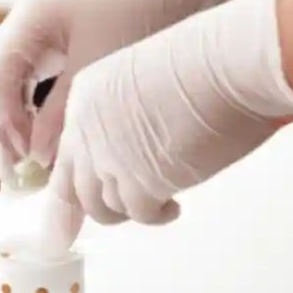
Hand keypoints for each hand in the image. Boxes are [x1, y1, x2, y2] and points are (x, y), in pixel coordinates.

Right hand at [0, 0, 249, 186]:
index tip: (19, 157)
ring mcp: (27, 37)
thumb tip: (35, 157)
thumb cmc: (141, 13)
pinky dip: (11, 118)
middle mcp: (19, 26)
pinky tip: (21, 146)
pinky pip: (11, 87)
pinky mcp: (43, 50)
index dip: (0, 121)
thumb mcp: (101, 64)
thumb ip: (62, 112)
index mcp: (28, 19)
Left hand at [41, 0, 292, 252]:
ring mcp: (111, 158)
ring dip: (127, 210)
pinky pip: (139, 214)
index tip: (59, 210)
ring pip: (103, 207)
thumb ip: (128, 116)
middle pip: (74, 188)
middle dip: (78, 214)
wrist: (234, 62)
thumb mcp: (146, 79)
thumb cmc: (208, 60)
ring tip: (154, 204)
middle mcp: (89, 129)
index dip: (67, 182)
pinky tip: (173, 208)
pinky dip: (156, 216)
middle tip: (77, 233)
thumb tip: (135, 151)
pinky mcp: (143, 182)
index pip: (66, 152)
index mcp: (86, 97)